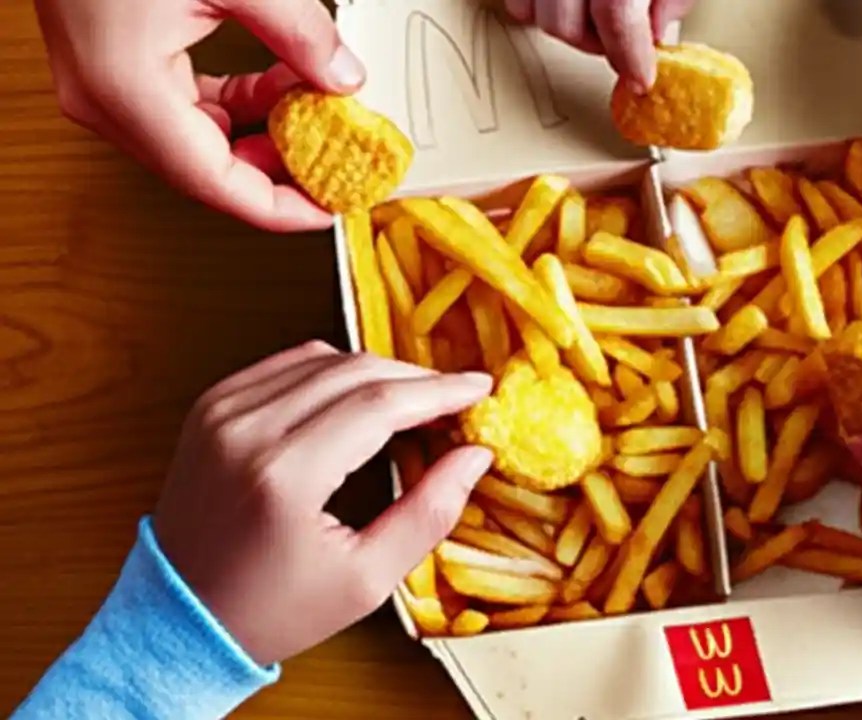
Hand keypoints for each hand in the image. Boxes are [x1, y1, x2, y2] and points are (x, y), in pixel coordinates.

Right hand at [35, 0, 367, 231]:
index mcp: (125, 89)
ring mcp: (101, 83)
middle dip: (276, 171)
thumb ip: (298, 33)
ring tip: (315, 121)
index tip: (325, 209)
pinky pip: (181, 107)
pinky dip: (233, 105)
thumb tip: (342, 78)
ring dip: (258, 134)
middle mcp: (103, 99)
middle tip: (332, 168)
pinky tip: (276, 89)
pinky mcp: (111, 62)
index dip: (279, 207)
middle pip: (204, 170)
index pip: (214, 182)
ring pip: (195, 140)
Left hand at [153, 342, 493, 664]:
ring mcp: (222, 412)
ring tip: (413, 402)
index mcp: (286, 475)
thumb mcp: (366, 580)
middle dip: (416, 379)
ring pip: (323, 358)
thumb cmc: (274, 610)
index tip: (480, 389)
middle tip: (455, 400)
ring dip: (377, 372)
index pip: (380, 403)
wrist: (176, 620)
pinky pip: (287, 364)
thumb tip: (475, 455)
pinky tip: (359, 397)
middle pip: (356, 371)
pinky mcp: (210, 407)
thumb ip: (429, 513)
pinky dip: (333, 371)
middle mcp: (248, 430)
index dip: (439, 391)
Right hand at [504, 0, 695, 91]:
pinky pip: (516, 1)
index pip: (615, 13)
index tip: (641, 79)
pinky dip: (537, 8)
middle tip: (622, 42)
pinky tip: (566, 3)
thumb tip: (659, 30)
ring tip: (594, 17)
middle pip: (564, 23)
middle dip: (595, 43)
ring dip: (567, 26)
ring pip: (532, 13)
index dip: (630, 54)